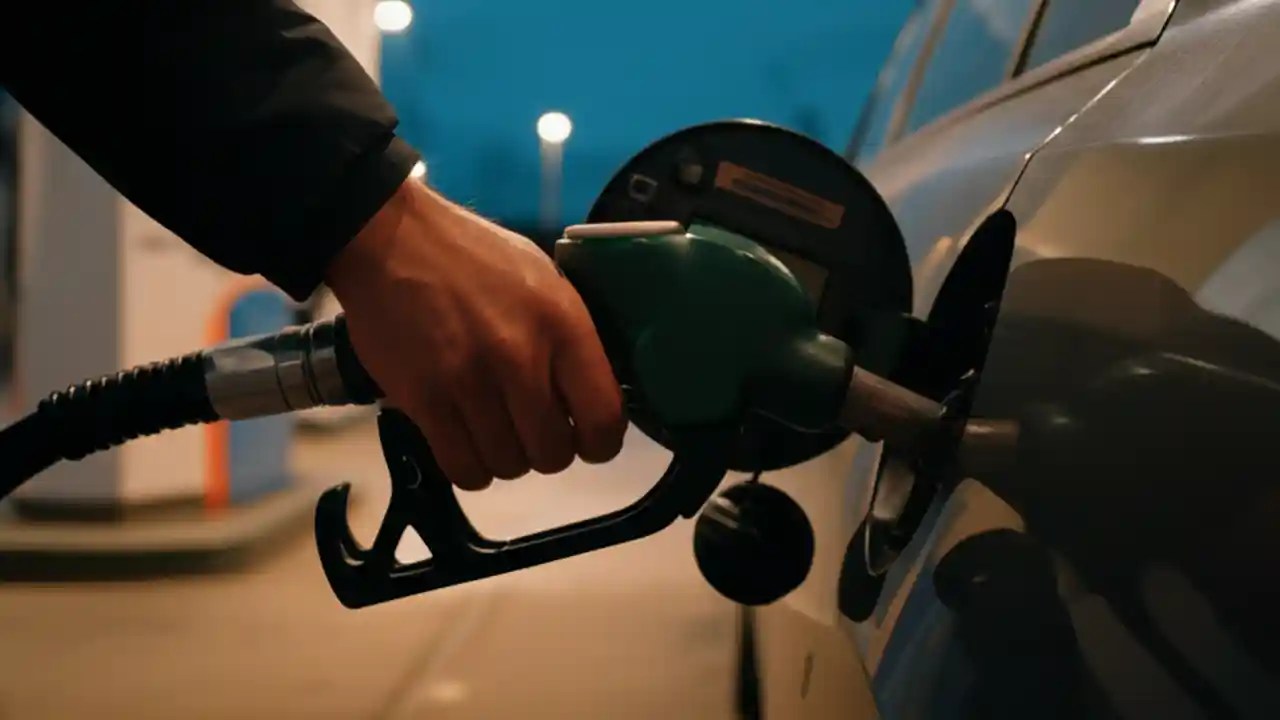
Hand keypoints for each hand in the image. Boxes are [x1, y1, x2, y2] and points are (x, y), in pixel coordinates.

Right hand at [325, 179, 626, 489]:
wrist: (392, 239)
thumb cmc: (473, 256)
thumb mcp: (543, 279)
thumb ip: (569, 338)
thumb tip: (587, 395)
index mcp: (562, 323)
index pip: (603, 418)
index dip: (600, 444)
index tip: (586, 440)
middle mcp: (520, 357)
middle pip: (553, 453)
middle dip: (546, 450)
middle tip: (529, 427)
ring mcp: (469, 382)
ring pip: (507, 466)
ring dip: (504, 456)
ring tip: (492, 428)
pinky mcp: (424, 400)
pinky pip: (462, 468)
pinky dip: (468, 466)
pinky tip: (464, 439)